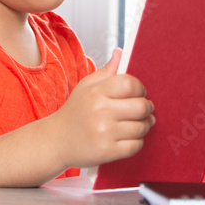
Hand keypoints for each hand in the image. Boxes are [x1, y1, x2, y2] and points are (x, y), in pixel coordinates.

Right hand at [48, 49, 154, 168]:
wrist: (57, 141)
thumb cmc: (75, 111)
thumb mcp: (86, 87)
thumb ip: (106, 71)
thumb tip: (120, 53)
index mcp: (96, 92)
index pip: (130, 84)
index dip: (140, 88)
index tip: (140, 92)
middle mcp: (100, 111)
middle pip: (140, 106)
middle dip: (147, 108)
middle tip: (145, 109)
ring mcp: (103, 132)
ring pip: (141, 127)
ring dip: (145, 125)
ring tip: (140, 123)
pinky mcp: (106, 151)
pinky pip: (135, 145)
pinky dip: (138, 141)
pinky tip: (131, 137)